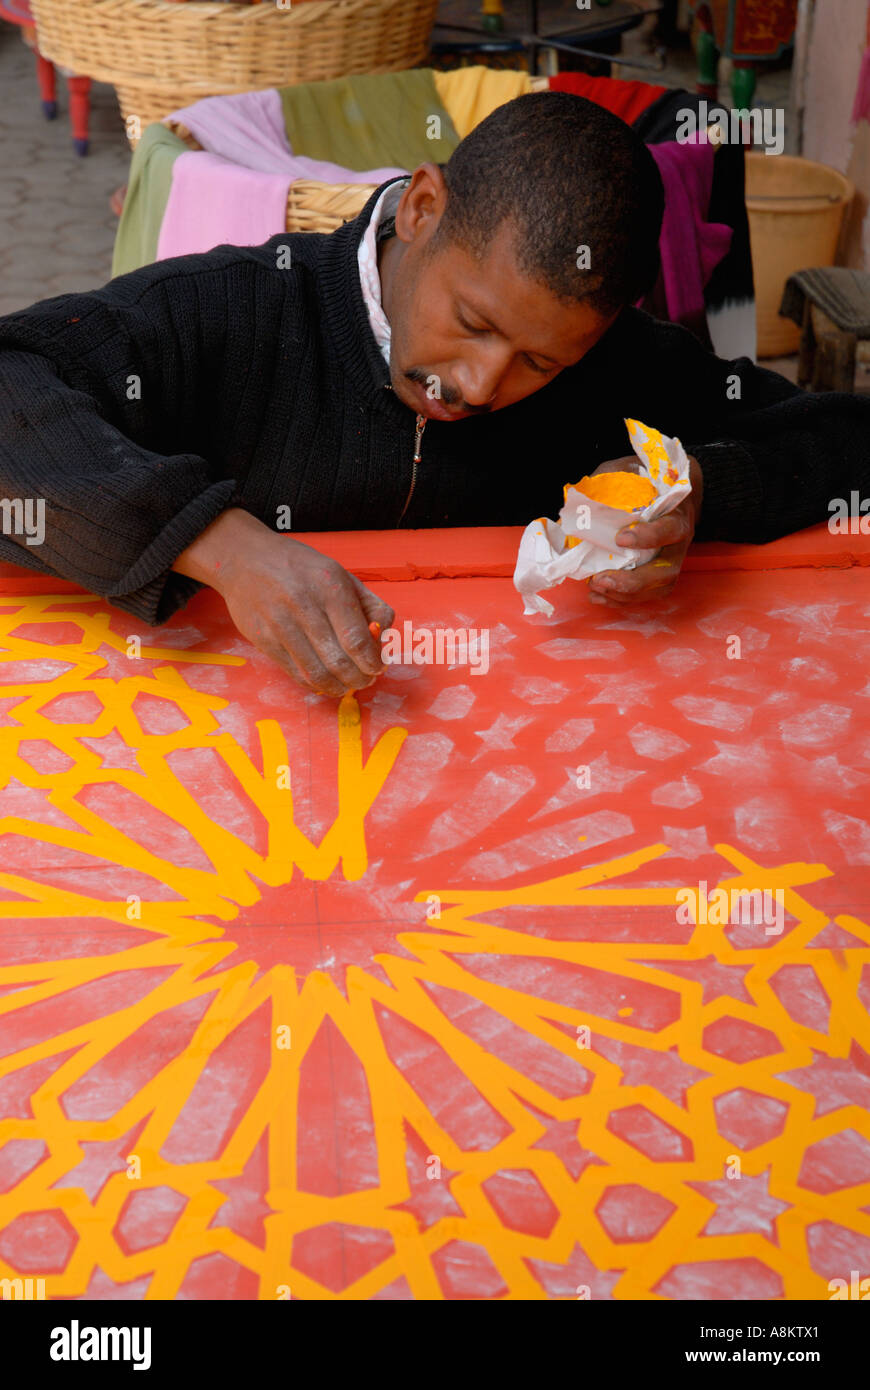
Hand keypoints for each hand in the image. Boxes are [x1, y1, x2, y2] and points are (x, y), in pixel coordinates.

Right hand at [173, 509, 393, 695]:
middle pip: (339, 661)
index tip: (378, 667)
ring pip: (317, 673)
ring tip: (348, 684)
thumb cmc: (299, 567)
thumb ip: (369, 605)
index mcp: (330, 587)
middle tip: (366, 679)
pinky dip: (315, 684)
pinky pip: (295, 673)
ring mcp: (281, 626)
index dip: (372, 662)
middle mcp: (305, 606)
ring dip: (339, 687)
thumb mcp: (340, 574)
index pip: (357, 639)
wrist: (245, 559)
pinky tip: (326, 682)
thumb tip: (384, 638)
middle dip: (360, 678)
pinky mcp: (264, 641)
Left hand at [586, 454, 702, 606]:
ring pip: (658, 588)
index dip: (648, 537)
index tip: (620, 538)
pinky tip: (599, 597)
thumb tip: (578, 497)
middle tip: (601, 579)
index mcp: (677, 513)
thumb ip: (609, 479)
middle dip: (633, 581)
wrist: (672, 491)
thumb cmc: (648, 480)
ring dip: (626, 595)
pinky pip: (648, 595)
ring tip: (596, 589)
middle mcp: (679, 542)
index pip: (670, 529)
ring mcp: (673, 561)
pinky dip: (623, 600)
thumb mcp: (629, 469)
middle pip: (666, 571)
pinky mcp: (661, 574)